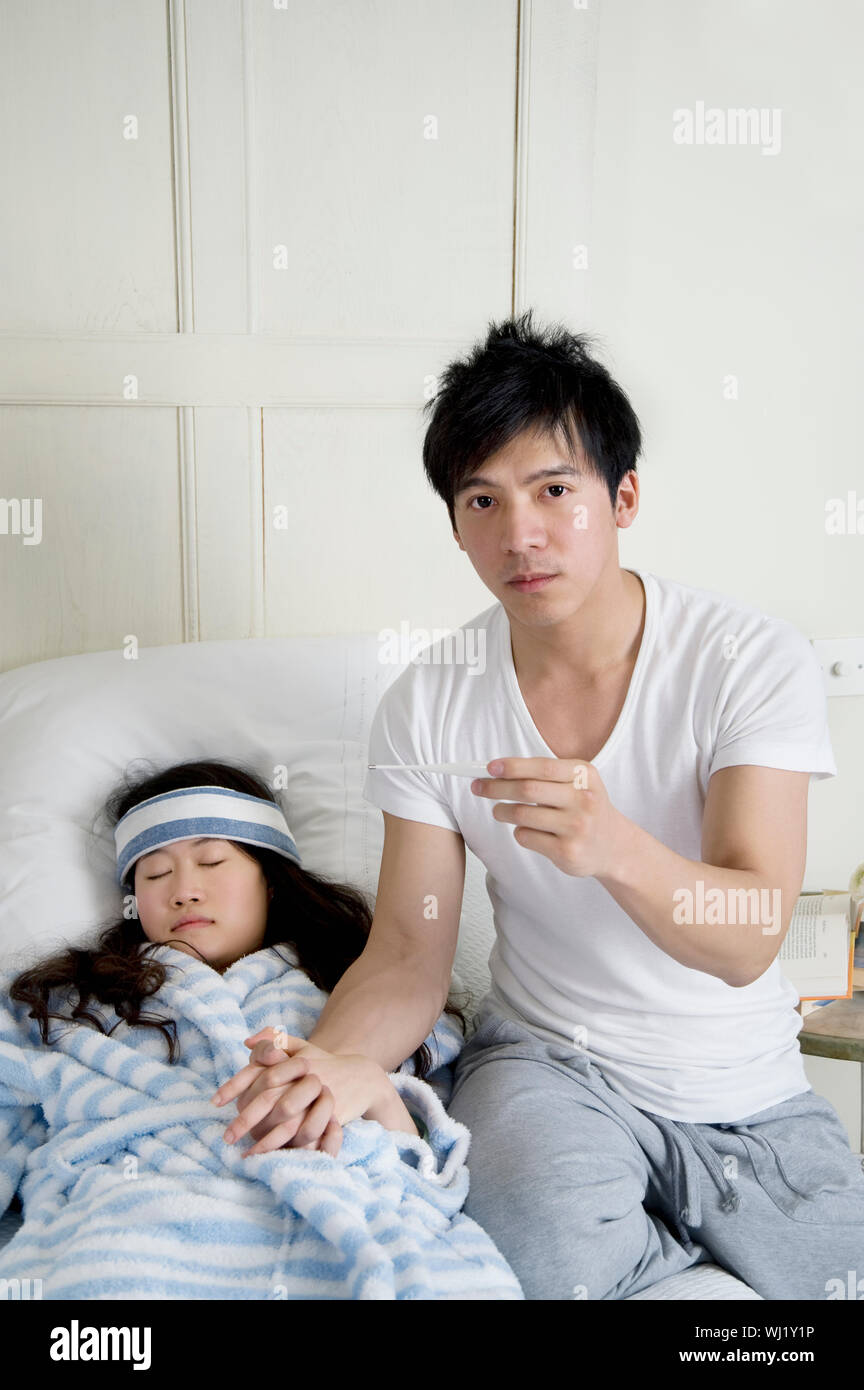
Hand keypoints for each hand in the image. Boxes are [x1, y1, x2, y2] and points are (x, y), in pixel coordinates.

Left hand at [211, 1027, 382, 1157]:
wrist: (362, 1077)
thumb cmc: (323, 1064)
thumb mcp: (301, 1047)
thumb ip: (274, 1040)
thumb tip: (246, 1043)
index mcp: (295, 1059)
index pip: (259, 1072)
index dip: (235, 1086)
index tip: (215, 1102)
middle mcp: (306, 1076)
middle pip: (269, 1098)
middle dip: (246, 1119)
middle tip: (227, 1136)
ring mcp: (319, 1097)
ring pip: (286, 1120)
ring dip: (264, 1140)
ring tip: (245, 1153)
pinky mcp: (330, 1116)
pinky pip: (304, 1135)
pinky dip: (287, 1147)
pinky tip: (271, 1156)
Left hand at [470, 756, 628, 879]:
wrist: (614, 846)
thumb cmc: (585, 808)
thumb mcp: (578, 783)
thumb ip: (545, 775)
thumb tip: (496, 770)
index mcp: (585, 776)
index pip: (543, 767)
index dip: (513, 766)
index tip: (490, 767)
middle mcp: (583, 800)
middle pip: (528, 790)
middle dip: (497, 787)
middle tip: (479, 787)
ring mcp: (576, 828)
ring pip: (522, 815)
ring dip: (502, 811)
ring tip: (498, 811)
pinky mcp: (567, 851)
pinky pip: (526, 837)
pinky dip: (519, 832)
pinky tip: (528, 830)